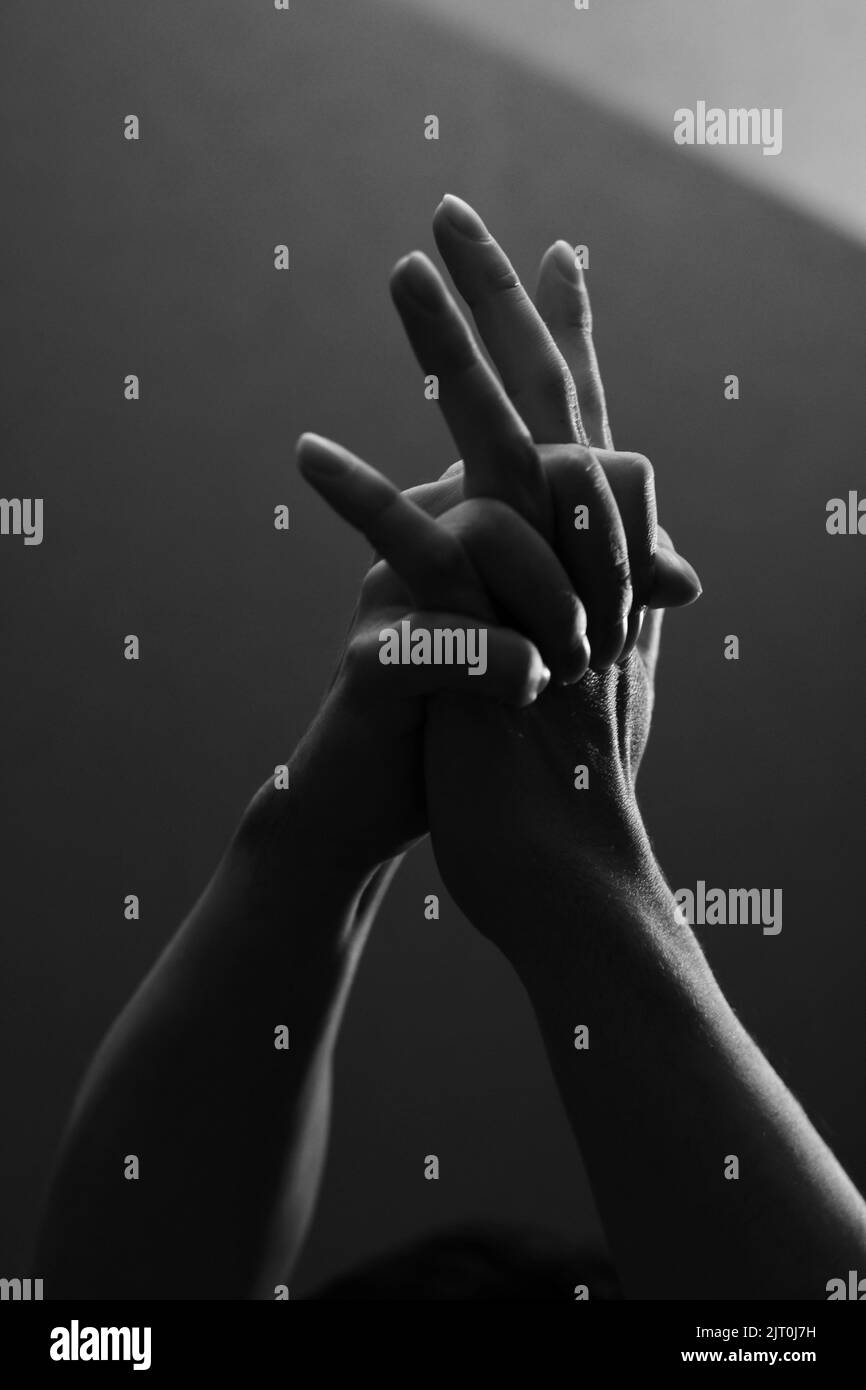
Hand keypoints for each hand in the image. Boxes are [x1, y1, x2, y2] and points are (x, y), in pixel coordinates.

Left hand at [387, 199, 700, 964]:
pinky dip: (365, 498)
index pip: (589, 418)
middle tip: (457, 214)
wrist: (568, 872)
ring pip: (496, 446)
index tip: (564, 261)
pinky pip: (425, 554)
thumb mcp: (576, 670)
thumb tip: (575, 563)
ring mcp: (545, 594)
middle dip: (507, 302)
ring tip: (398, 270)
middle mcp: (583, 556)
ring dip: (445, 352)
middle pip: (547, 399)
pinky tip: (304, 452)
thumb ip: (574, 601)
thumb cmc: (558, 775)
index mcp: (596, 554)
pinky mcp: (492, 642)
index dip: (576, 339)